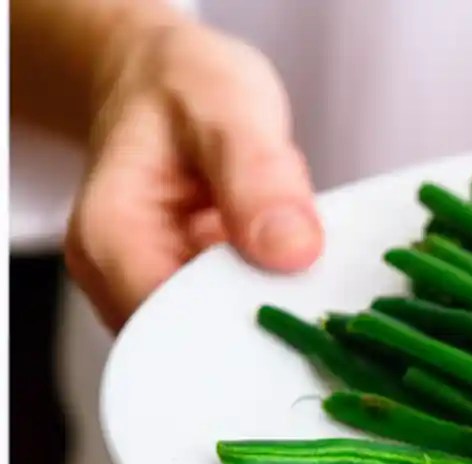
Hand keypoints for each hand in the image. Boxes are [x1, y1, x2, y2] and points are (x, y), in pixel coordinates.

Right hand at [65, 19, 321, 330]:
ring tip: (318, 281)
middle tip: (328, 300)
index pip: (172, 329)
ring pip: (222, 336)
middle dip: (266, 329)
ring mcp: (153, 290)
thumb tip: (294, 252)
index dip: (242, 334)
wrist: (166, 80)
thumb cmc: (187, 85)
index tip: (309, 315)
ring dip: (275, 314)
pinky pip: (236, 314)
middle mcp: (119, 280)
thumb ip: (259, 177)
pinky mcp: (190, 291)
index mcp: (112, 241)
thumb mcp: (229, 108)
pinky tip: (308, 278)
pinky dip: (275, 300)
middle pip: (197, 346)